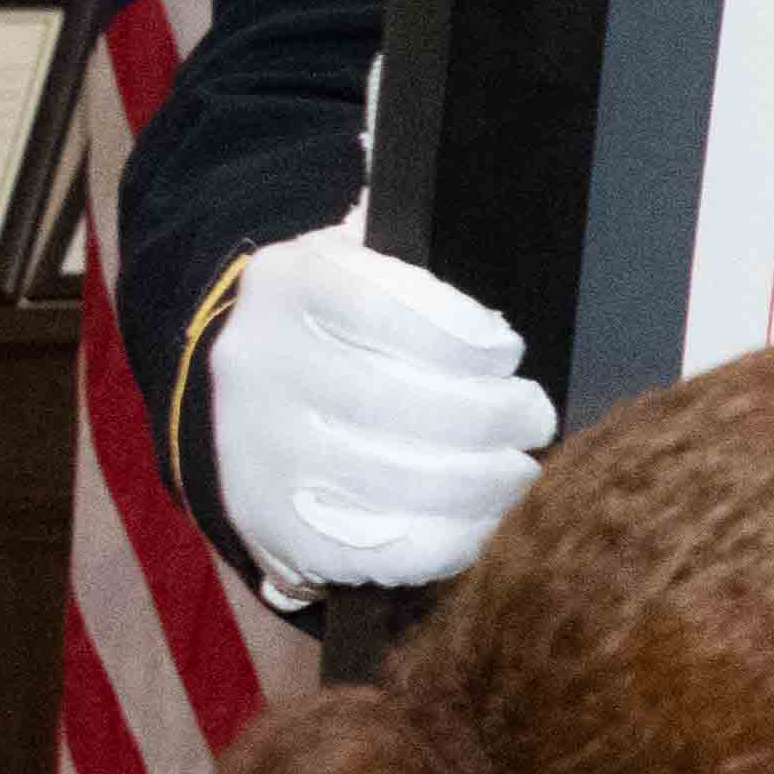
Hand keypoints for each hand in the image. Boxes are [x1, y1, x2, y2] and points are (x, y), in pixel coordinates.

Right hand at [217, 212, 553, 593]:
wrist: (238, 401)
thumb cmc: (335, 328)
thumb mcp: (354, 266)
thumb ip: (411, 263)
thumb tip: (489, 224)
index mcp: (288, 284)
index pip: (386, 308)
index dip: (465, 339)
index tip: (507, 353)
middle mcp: (260, 365)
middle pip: (400, 404)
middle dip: (492, 418)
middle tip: (535, 420)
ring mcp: (258, 449)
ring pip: (394, 482)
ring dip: (482, 486)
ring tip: (518, 473)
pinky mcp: (271, 521)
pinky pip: (371, 549)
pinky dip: (442, 542)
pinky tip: (480, 523)